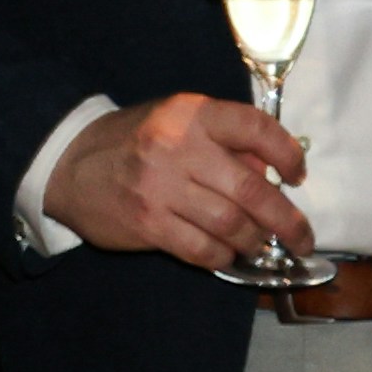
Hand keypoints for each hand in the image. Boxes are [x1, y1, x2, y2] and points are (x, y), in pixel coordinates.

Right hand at [38, 93, 312, 268]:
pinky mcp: (148, 223)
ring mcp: (160, 188)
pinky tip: (228, 253)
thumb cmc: (134, 141)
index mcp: (190, 114)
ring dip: (256, 241)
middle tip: (301, 236)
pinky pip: (202, 249)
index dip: (286, 153)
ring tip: (260, 244)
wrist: (70, 163)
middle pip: (251, 189)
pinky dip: (224, 256)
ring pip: (231, 224)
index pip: (254, 128)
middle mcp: (177, 147)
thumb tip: (274, 169)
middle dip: (286, 219)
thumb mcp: (177, 122)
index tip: (297, 175)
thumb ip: (224, 140)